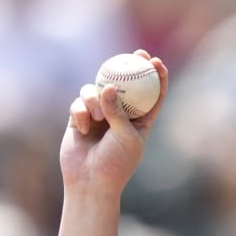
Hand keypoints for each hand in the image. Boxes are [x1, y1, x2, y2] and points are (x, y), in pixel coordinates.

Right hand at [59, 50, 167, 196]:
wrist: (89, 182)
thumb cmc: (115, 163)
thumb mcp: (124, 137)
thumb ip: (118, 112)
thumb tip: (110, 86)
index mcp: (140, 120)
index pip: (152, 94)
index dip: (157, 76)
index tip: (156, 61)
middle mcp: (120, 114)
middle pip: (126, 83)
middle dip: (130, 65)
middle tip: (135, 53)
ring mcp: (99, 114)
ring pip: (96, 90)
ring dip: (96, 98)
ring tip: (97, 116)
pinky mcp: (79, 117)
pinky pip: (79, 103)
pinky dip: (81, 112)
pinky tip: (84, 127)